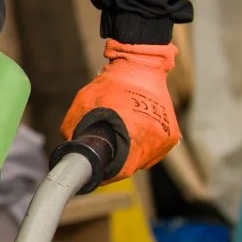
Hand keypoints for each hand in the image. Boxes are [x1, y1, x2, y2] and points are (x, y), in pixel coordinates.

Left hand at [61, 41, 179, 178]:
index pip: (121, 170)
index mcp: (136, 134)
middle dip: (116, 164)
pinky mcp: (172, 137)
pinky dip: (142, 149)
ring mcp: (166, 139)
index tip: (96, 170)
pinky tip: (132, 136)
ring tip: (119, 139)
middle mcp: (155, 140)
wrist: (142, 67)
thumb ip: (72, 128)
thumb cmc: (113, 83)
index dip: (106, 174)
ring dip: (130, 156)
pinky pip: (152, 152)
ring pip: (142, 161)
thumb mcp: (84, 102)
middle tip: (104, 152)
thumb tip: (69, 150)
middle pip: (131, 167)